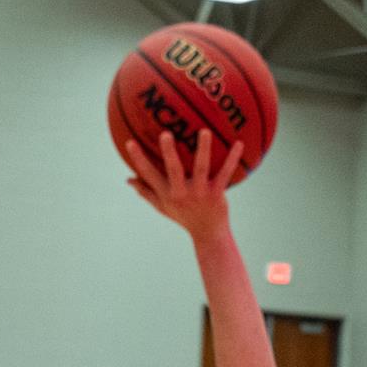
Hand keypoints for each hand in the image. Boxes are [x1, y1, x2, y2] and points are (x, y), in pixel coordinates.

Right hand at [124, 130, 241, 240]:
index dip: (138, 159)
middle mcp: (182, 193)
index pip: (149, 174)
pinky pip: (225, 173)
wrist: (208, 234)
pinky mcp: (217, 194)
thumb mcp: (162, 207)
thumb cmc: (184, 217)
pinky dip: (232, 159)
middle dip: (168, 153)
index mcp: (167, 194)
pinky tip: (239, 143)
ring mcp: (200, 193)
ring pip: (201, 168)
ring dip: (203, 149)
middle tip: (165, 134)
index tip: (129, 142)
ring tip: (204, 131)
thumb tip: (128, 179)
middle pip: (173, 170)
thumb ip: (146, 192)